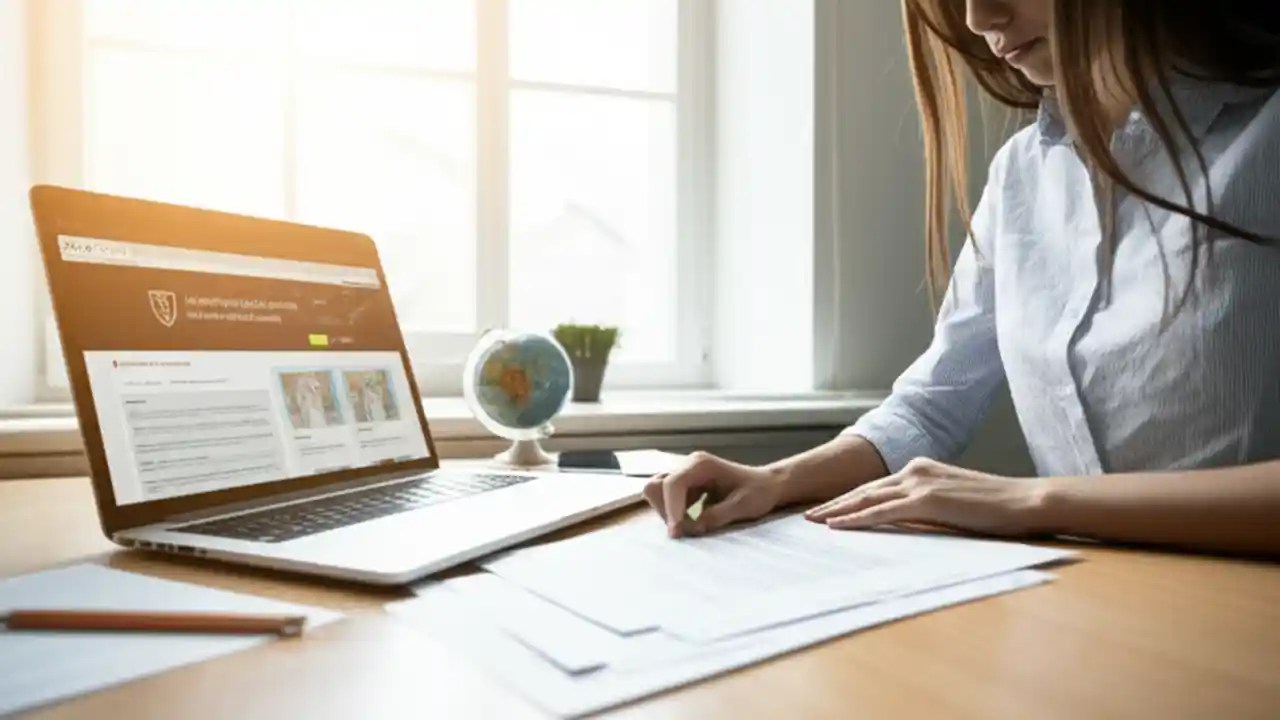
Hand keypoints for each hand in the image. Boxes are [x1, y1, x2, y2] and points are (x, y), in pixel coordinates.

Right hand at [643, 452, 784, 537]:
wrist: (767, 485)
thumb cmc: (759, 492)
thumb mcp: (743, 506)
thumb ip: (717, 516)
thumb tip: (691, 528)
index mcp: (701, 464)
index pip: (672, 484)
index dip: (671, 509)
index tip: (677, 533)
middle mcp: (688, 464)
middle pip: (656, 486)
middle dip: (666, 511)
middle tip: (685, 530)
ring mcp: (684, 473)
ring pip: (657, 492)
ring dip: (668, 512)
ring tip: (690, 525)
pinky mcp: (684, 484)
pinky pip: (665, 499)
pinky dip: (673, 512)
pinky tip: (692, 520)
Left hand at [803, 457, 1047, 535]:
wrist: (1023, 501)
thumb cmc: (994, 508)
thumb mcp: (953, 502)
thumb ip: (927, 506)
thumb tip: (906, 520)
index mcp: (921, 469)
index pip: (876, 486)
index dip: (849, 498)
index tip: (828, 509)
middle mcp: (915, 470)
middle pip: (864, 489)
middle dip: (834, 503)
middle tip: (808, 516)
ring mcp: (920, 483)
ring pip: (867, 498)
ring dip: (837, 511)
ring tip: (813, 521)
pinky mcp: (927, 500)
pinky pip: (883, 511)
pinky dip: (857, 518)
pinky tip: (837, 526)